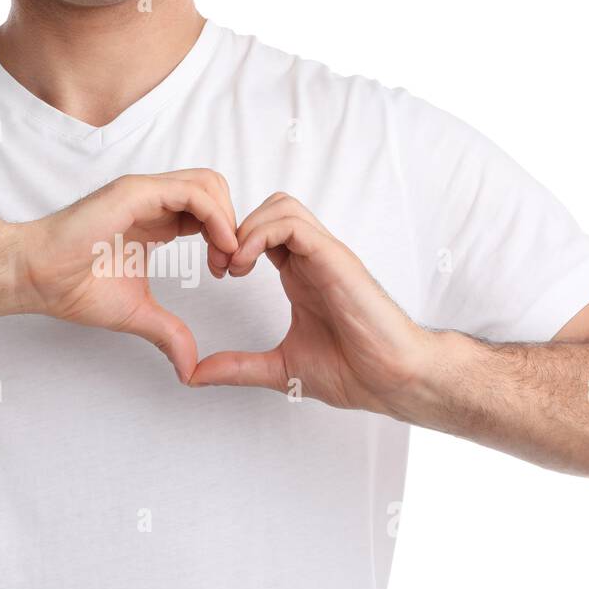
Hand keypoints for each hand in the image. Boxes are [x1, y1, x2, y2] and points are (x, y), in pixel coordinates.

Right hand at [18, 169, 238, 382]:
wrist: (36, 276)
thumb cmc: (72, 287)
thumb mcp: (137, 313)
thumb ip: (169, 334)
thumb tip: (189, 369)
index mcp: (154, 221)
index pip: (207, 211)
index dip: (225, 238)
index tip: (226, 273)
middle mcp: (152, 200)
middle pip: (214, 188)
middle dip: (232, 223)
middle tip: (230, 264)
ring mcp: (144, 193)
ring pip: (208, 183)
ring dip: (227, 218)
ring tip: (225, 256)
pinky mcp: (135, 193)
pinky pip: (192, 192)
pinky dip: (215, 216)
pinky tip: (218, 247)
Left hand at [189, 192, 435, 411]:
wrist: (394, 380)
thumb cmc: (354, 371)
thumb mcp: (280, 368)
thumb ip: (238, 367)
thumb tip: (195, 374)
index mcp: (300, 275)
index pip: (262, 232)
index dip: (231, 242)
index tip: (215, 274)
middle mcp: (313, 259)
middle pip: (270, 208)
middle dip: (235, 227)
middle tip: (218, 265)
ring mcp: (326, 256)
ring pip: (281, 207)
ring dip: (246, 229)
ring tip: (232, 266)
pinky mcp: (336, 260)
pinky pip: (294, 225)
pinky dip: (261, 236)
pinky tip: (245, 267)